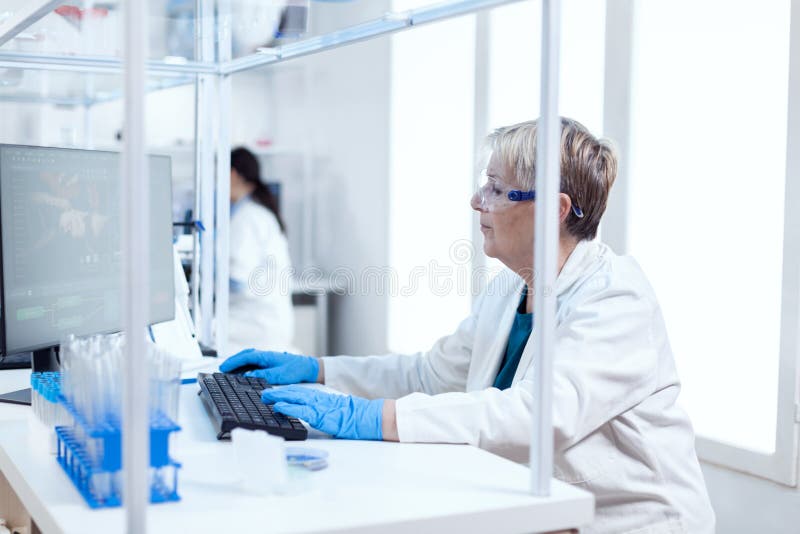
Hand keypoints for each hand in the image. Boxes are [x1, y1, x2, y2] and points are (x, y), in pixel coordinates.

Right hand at [219, 349, 318, 383]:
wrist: (309, 368)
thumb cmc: (296, 370)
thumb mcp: (279, 376)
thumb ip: (263, 375)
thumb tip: (248, 375)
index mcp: (266, 356)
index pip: (245, 357)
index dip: (233, 362)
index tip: (223, 368)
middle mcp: (265, 355)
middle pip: (245, 355)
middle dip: (232, 361)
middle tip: (222, 369)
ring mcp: (267, 358)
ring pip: (248, 358)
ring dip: (238, 363)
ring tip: (229, 371)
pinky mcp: (270, 363)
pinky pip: (254, 362)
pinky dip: (245, 365)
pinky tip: (243, 372)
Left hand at [261, 386, 383, 439]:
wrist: (368, 417)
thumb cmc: (356, 417)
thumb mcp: (337, 411)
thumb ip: (325, 411)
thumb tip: (314, 415)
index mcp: (324, 398)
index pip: (302, 392)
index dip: (288, 391)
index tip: (276, 392)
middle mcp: (319, 399)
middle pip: (295, 392)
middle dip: (279, 392)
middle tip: (264, 392)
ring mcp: (319, 406)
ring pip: (294, 398)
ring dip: (279, 396)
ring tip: (265, 397)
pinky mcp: (320, 415)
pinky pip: (301, 410)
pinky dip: (288, 407)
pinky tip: (278, 407)